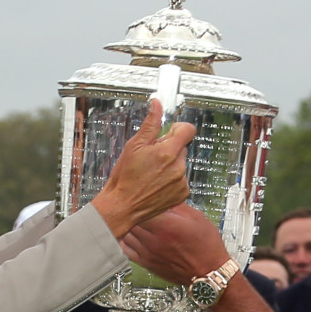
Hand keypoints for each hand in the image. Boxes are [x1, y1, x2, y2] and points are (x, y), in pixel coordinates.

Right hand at [92, 100, 194, 237]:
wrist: (122, 206)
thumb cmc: (125, 178)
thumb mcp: (134, 146)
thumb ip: (151, 124)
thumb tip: (157, 105)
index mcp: (168, 152)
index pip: (188, 130)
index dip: (177, 128)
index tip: (169, 132)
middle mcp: (178, 167)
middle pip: (181, 147)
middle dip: (169, 148)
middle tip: (151, 156)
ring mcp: (181, 182)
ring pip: (180, 163)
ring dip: (170, 164)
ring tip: (151, 172)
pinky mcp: (182, 194)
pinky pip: (181, 179)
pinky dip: (171, 179)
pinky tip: (156, 183)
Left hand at [121, 203, 230, 284]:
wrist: (209, 272)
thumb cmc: (206, 246)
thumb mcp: (196, 217)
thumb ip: (176, 204)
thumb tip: (163, 194)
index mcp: (165, 225)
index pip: (138, 207)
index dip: (136, 198)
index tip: (137, 193)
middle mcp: (153, 240)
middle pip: (128, 219)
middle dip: (129, 209)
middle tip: (130, 202)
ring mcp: (147, 252)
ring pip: (124, 233)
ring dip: (125, 223)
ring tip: (128, 215)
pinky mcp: (145, 262)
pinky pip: (125, 248)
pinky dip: (123, 238)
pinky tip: (126, 232)